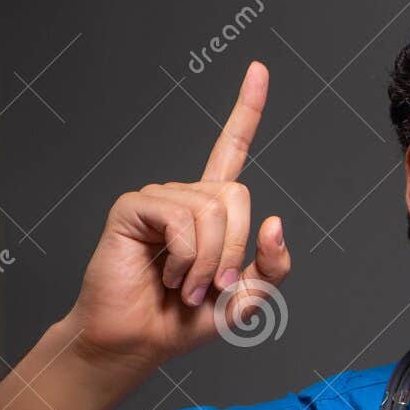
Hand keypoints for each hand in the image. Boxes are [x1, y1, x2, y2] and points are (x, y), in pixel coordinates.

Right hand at [61, 60, 290, 374]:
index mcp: (212, 210)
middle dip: (236, 248)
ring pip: (212, 210)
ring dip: (209, 261)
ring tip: (185, 286)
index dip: (246, 110)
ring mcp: (158, 198)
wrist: (140, 340)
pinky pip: (181, 218)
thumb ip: (273, 265)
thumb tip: (275, 220)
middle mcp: (185, 196)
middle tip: (213, 284)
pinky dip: (187, 257)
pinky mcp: (133, 207)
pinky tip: (167, 276)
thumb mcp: (248, 297)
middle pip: (237, 195)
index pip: (231, 149)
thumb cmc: (188, 319)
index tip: (259, 68)